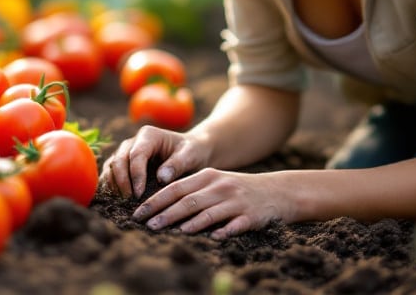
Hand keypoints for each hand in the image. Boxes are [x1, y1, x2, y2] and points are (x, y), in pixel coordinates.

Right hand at [99, 124, 210, 197]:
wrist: (190, 152)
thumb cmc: (191, 152)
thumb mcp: (190, 155)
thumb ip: (177, 164)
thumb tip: (161, 178)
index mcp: (148, 135)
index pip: (136, 155)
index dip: (135, 175)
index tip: (139, 195)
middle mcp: (132, 142)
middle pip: (119, 160)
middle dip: (122, 182)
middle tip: (130, 202)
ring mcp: (125, 153)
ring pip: (111, 167)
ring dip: (114, 186)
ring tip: (122, 204)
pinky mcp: (123, 165)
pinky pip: (110, 175)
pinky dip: (111, 187)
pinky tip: (117, 201)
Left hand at [131, 168, 299, 238]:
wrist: (277, 192)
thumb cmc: (238, 189)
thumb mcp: (215, 183)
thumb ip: (192, 191)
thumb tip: (160, 206)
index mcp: (208, 177)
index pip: (175, 188)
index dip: (155, 201)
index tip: (138, 213)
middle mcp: (220, 187)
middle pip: (188, 201)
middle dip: (165, 214)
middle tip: (148, 226)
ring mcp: (236, 201)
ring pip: (208, 212)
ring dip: (189, 224)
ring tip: (172, 232)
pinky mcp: (250, 216)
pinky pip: (234, 225)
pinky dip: (222, 231)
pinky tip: (211, 238)